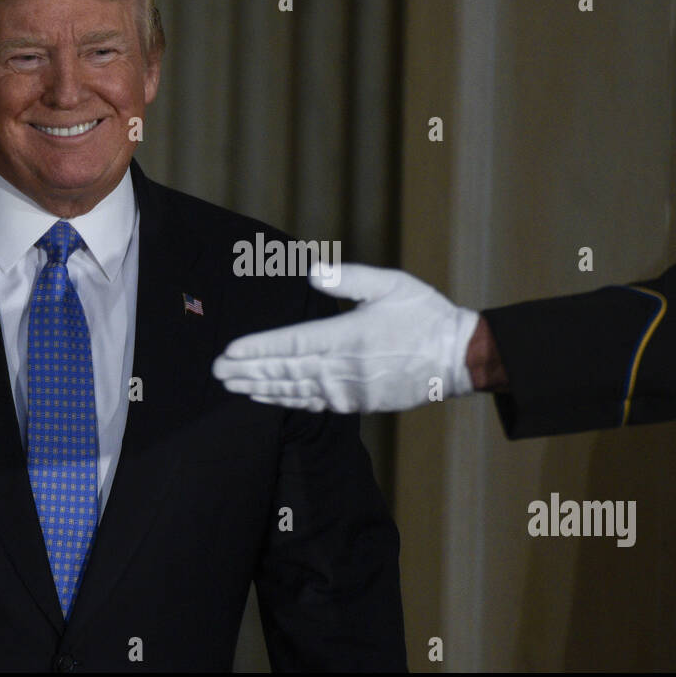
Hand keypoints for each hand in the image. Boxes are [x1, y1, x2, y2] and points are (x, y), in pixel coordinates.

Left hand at [211, 263, 480, 412]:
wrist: (458, 358)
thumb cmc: (425, 315)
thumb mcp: (391, 284)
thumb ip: (349, 279)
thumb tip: (312, 273)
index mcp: (348, 336)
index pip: (292, 344)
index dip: (258, 349)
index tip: (230, 352)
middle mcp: (344, 368)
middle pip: (286, 372)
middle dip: (248, 371)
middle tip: (217, 372)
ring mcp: (351, 390)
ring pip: (296, 391)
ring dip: (262, 388)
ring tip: (234, 386)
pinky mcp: (359, 403)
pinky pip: (315, 404)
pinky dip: (288, 401)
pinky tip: (270, 398)